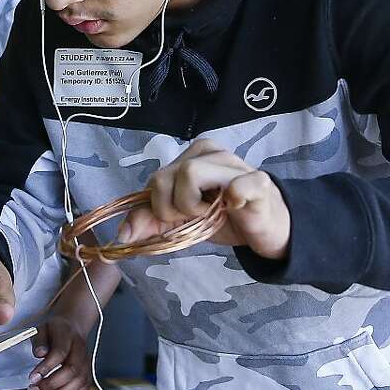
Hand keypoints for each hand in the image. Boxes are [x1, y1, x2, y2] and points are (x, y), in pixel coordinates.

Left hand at [28, 311, 94, 389]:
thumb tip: (39, 353)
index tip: (32, 378)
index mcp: (67, 335)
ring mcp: (86, 361)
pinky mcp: (87, 372)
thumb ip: (39, 341)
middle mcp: (80, 349)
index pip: (60, 352)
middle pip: (72, 370)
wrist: (72, 328)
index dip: (46, 367)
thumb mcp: (41, 329)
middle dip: (51, 384)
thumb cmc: (54, 331)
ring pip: (79, 381)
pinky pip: (83, 388)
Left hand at [119, 139, 290, 260]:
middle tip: (196, 217)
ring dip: (195, 207)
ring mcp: (234, 164)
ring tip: (214, 213)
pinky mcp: (258, 181)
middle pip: (164, 177)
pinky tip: (236, 207)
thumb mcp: (181, 221)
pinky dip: (233, 198)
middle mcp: (209, 153)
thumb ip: (151, 222)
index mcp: (190, 158)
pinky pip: (237, 185)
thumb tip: (122, 236)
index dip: (155, 208)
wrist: (266, 229)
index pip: (154, 180)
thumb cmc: (224, 218)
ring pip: (189, 174)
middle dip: (172, 209)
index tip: (172, 223)